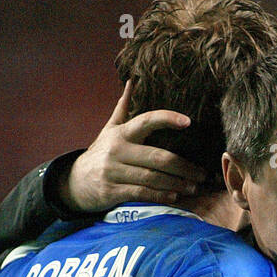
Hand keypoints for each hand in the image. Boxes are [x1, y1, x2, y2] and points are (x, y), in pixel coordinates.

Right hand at [60, 80, 208, 212]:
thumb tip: (132, 81)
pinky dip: (160, 195)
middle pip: (157, 157)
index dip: (167, 118)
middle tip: (201, 173)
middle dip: (183, 167)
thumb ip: (123, 107)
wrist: (74, 181)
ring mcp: (114, 172)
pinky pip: (141, 193)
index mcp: (121, 133)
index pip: (146, 120)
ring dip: (176, 183)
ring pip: (152, 177)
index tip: (188, 121)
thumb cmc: (100, 153)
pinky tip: (174, 196)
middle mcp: (117, 150)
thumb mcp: (109, 129)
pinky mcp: (112, 191)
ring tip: (193, 187)